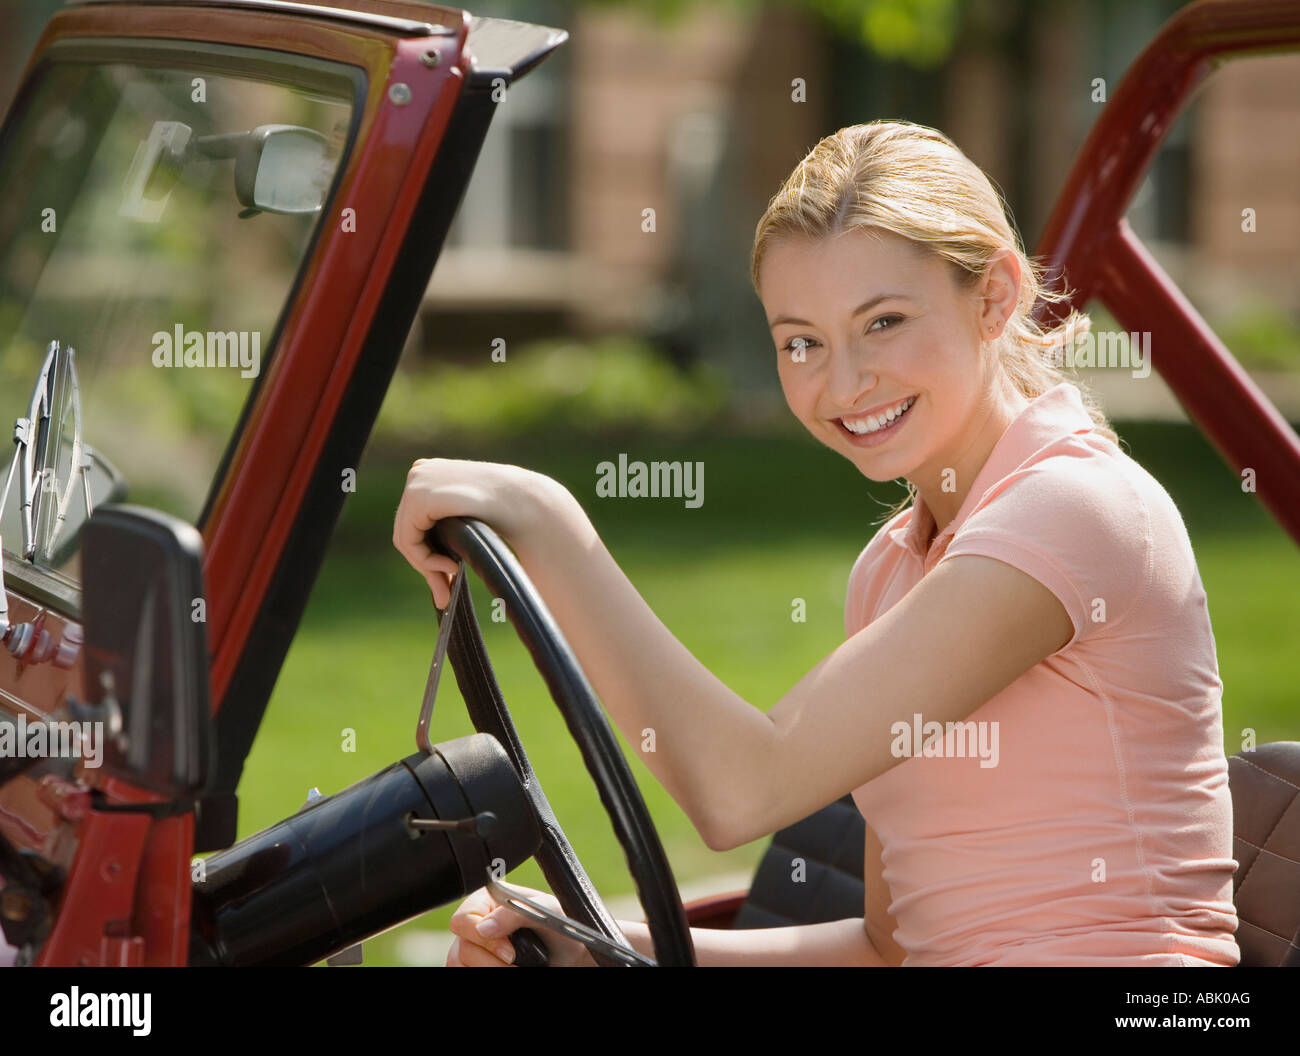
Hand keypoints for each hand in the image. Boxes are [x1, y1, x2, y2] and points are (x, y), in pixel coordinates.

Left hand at [393, 458, 561, 607]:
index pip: (415, 521)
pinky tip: (451, 567)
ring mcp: (416, 481)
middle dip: (426, 566)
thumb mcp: (466, 520)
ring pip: (406, 538)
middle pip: (407, 531)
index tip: (445, 582)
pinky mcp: (418, 496)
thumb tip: (435, 561)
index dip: (427, 555)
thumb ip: (445, 529)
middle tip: (444, 596)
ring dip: (427, 566)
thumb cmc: (504, 512)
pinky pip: (408, 539)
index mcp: (431, 473)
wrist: (522, 502)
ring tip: (450, 582)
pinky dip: (425, 560)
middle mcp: (419, 472)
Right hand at [446, 884, 594, 966]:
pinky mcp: (475, 965)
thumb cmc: (558, 927)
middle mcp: (474, 924)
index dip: (483, 940)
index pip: (463, 920)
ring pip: (459, 965)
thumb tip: (483, 927)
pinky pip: (463, 972)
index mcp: (486, 901)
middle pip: (460, 949)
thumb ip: (514, 914)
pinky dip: (483, 973)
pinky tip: (507, 971)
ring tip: (516, 969)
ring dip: (489, 971)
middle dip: (490, 963)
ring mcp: (472, 948)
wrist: (568, 956)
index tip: (509, 952)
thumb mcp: (545, 911)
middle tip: (516, 966)